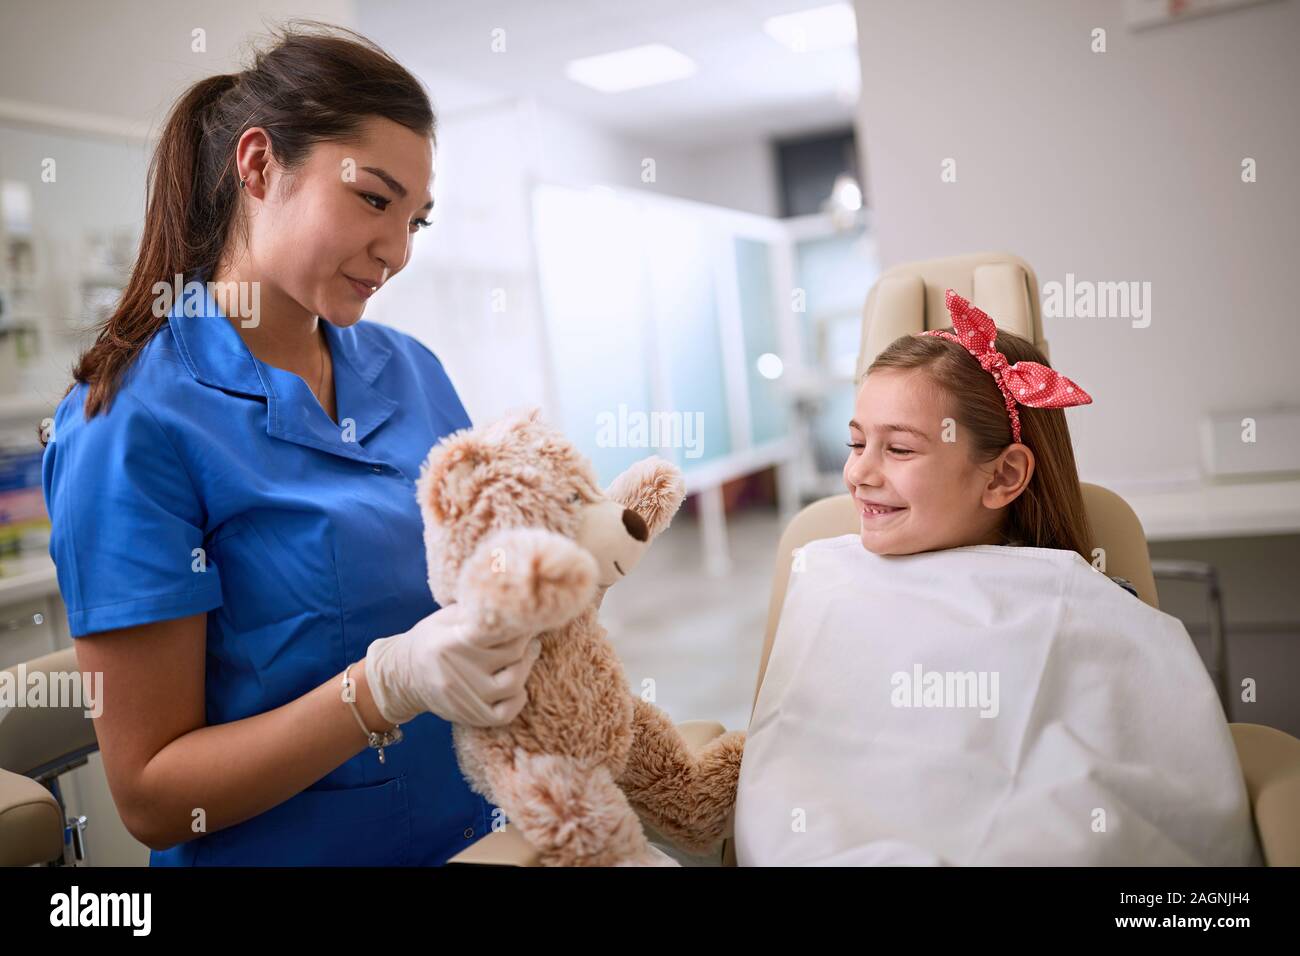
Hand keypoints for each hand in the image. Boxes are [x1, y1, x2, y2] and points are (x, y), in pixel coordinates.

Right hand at [364, 603, 541, 726]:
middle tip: (531, 629)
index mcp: (453, 641)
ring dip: (526, 665)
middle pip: (512, 654)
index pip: (498, 628)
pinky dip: (518, 698)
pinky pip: (506, 713)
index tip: (527, 611)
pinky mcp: (470, 716)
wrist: (402, 676)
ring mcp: (465, 697)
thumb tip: (511, 593)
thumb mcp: (446, 617)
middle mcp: (458, 671)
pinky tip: (518, 685)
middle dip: (526, 639)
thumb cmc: (431, 639)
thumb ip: (476, 608)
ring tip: (528, 652)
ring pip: (513, 683)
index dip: (519, 620)